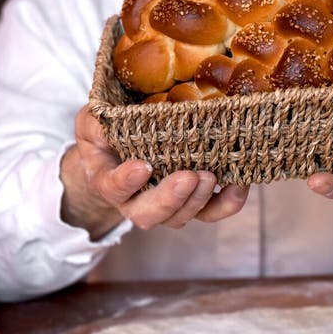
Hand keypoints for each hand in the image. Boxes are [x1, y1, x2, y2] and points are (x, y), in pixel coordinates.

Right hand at [60, 105, 248, 238]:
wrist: (123, 150)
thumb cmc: (106, 133)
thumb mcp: (93, 121)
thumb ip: (96, 122)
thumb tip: (109, 117)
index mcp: (108, 181)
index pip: (112, 188)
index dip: (125, 182)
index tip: (141, 166)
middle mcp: (136, 201)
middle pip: (149, 213)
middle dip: (171, 198)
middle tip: (188, 176)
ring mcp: (167, 205)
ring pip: (181, 216)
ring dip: (198, 199)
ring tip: (210, 175)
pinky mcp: (193, 202)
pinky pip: (211, 211)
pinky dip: (227, 203)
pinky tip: (239, 185)